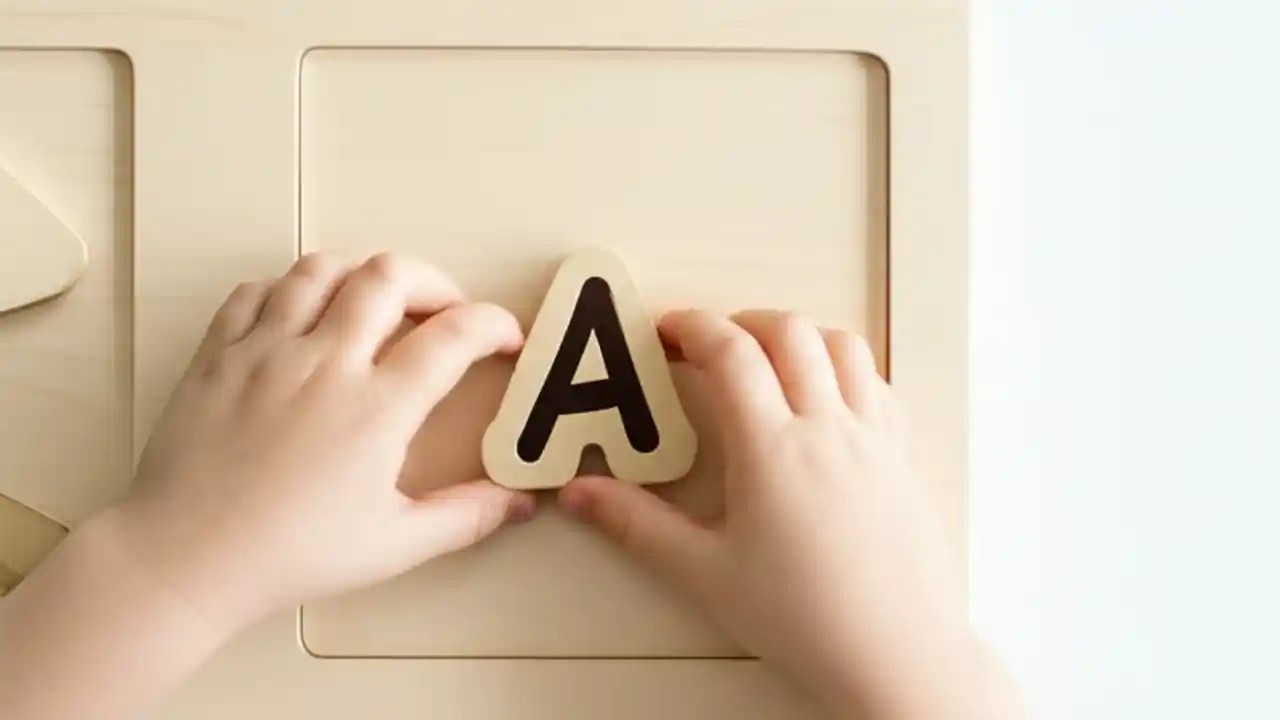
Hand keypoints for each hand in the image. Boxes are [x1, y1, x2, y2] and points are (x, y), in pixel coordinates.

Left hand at [101, 253, 534, 633]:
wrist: (186, 558)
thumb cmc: (288, 555)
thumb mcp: (393, 546)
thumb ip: (464, 517)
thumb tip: (516, 504)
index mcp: (378, 408)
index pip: (454, 335)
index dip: (492, 325)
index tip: (502, 337)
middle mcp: (325, 363)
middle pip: (391, 276)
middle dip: (433, 281)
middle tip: (443, 309)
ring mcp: (267, 350)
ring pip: (324, 268)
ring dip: (363, 273)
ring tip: (376, 299)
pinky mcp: (219, 353)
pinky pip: (258, 290)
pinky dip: (291, 288)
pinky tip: (303, 313)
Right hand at [560, 310, 1017, 717]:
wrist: (897, 655)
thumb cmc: (805, 620)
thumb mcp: (706, 573)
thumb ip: (637, 524)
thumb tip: (580, 493)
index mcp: (772, 448)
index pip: (730, 353)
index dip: (693, 327)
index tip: (667, 331)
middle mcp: (828, 428)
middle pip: (788, 332)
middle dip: (742, 321)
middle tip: (710, 343)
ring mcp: (874, 438)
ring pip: (842, 346)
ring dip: (800, 335)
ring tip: (769, 359)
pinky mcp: (903, 457)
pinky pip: (878, 383)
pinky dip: (845, 368)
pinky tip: (827, 398)